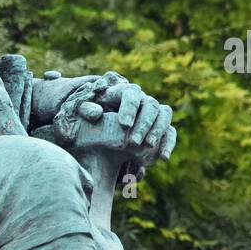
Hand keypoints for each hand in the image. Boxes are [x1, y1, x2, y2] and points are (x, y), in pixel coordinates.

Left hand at [52, 72, 175, 163]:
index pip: (131, 94)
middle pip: (150, 105)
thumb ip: (85, 110)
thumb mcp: (80, 112)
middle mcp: (141, 98)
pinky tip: (163, 158)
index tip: (123, 125)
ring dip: (158, 131)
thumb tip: (97, 113)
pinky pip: (170, 131)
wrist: (99, 128)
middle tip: (133, 142)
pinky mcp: (159, 126)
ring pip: (163, 115)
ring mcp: (152, 112)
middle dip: (143, 124)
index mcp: (122, 91)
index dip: (129, 108)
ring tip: (147, 147)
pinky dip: (168, 143)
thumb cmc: (88, 117)